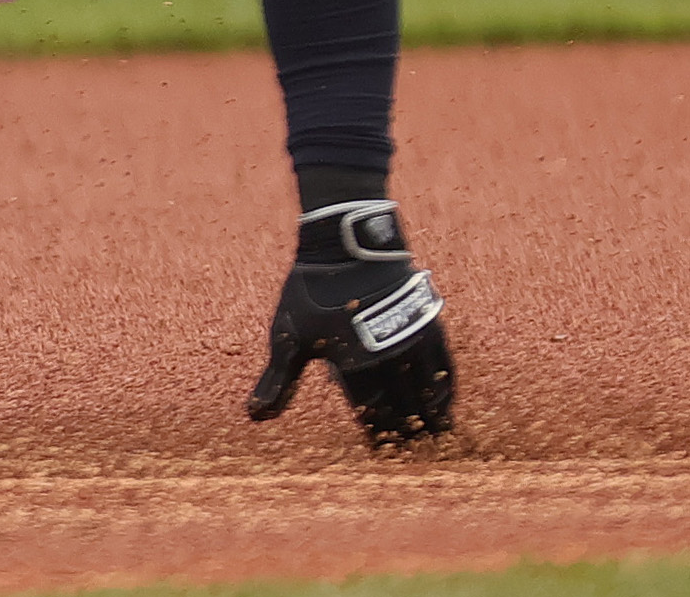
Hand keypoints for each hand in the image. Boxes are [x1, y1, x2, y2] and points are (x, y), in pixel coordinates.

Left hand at [245, 199, 454, 442]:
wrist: (346, 247)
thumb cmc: (310, 292)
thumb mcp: (287, 336)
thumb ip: (278, 381)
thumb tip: (253, 416)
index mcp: (353, 364)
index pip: (370, 411)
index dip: (376, 433)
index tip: (382, 452)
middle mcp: (388, 358)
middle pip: (402, 406)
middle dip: (406, 430)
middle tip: (413, 451)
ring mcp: (413, 342)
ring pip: (426, 391)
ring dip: (430, 416)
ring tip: (435, 438)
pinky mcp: (431, 327)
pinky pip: (444, 368)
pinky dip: (445, 390)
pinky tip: (445, 404)